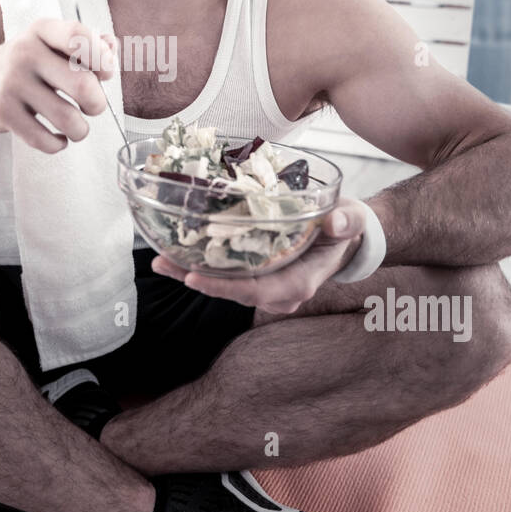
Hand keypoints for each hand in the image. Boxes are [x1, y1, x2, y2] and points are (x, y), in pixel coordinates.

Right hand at [0, 17, 116, 153]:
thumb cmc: (25, 66)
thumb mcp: (50, 45)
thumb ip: (86, 44)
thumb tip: (112, 47)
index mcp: (42, 30)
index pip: (79, 36)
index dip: (102, 58)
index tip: (106, 73)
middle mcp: (24, 52)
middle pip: (82, 85)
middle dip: (97, 104)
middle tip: (92, 107)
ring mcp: (10, 82)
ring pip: (67, 119)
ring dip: (80, 130)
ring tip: (76, 127)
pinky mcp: (1, 111)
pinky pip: (44, 140)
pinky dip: (58, 144)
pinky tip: (57, 137)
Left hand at [150, 198, 369, 312]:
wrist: (344, 234)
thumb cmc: (346, 226)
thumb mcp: (351, 219)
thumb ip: (346, 221)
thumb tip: (336, 222)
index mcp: (300, 282)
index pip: (257, 290)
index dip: (224, 286)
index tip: (194, 278)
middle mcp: (279, 291)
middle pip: (232, 290)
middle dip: (196, 279)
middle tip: (163, 262)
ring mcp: (266, 286)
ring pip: (225, 285)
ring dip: (191, 273)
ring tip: (160, 259)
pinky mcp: (256, 275)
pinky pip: (225, 276)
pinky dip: (200, 267)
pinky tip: (174, 255)